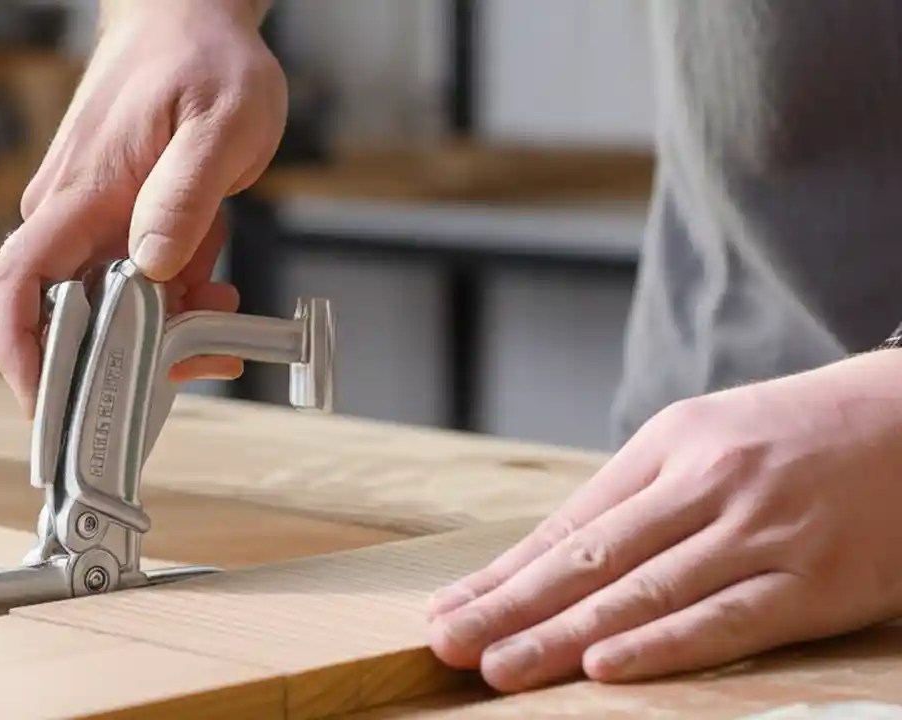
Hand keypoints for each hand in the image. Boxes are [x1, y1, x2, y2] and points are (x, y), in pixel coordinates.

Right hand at [0, 0, 285, 413]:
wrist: (187, 18)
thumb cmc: (202, 59)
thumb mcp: (221, 123)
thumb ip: (187, 195)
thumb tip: (153, 267)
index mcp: (83, 193)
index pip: (18, 284)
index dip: (21, 353)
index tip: (49, 404)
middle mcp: (72, 213)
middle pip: (70, 315)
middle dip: (126, 357)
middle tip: (195, 359)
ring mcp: (90, 219)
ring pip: (111, 306)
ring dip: (164, 326)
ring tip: (220, 308)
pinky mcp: (114, 221)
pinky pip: (133, 283)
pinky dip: (173, 300)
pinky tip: (212, 284)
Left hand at [426, 349, 901, 691]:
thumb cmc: (795, 435)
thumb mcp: (708, 439)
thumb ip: (642, 497)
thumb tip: (560, 560)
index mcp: (669, 446)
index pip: (570, 524)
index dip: (506, 574)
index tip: (451, 607)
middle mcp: (704, 485)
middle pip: (590, 558)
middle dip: (511, 607)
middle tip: (449, 642)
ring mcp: (759, 533)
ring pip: (643, 592)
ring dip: (563, 635)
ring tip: (501, 668)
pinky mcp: (814, 581)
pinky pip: (725, 621)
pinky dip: (661, 645)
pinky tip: (606, 666)